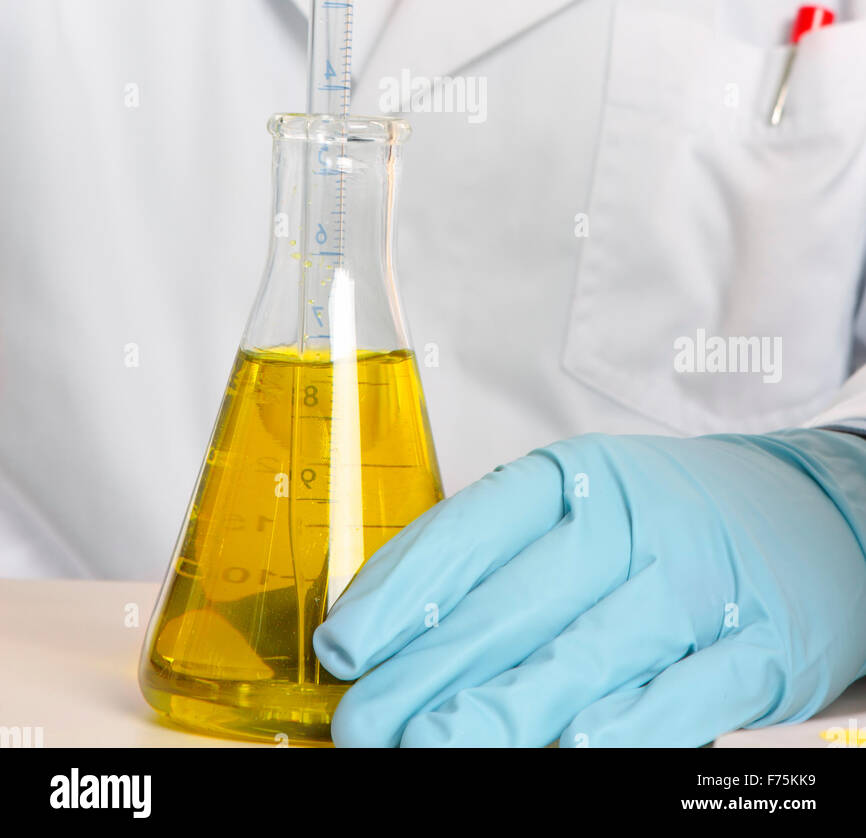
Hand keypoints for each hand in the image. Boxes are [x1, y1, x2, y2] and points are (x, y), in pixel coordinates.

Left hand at [314, 429, 865, 746]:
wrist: (810, 517)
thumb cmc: (667, 521)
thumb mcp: (588, 508)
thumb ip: (503, 560)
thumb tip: (396, 631)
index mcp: (577, 479)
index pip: (474, 528)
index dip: (403, 588)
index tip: (344, 646)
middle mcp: (632, 523)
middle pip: (517, 602)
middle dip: (431, 672)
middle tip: (366, 724)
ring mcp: (694, 583)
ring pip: (588, 652)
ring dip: (506, 709)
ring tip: (435, 748)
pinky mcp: (754, 646)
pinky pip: (681, 694)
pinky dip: (627, 726)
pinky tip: (576, 749)